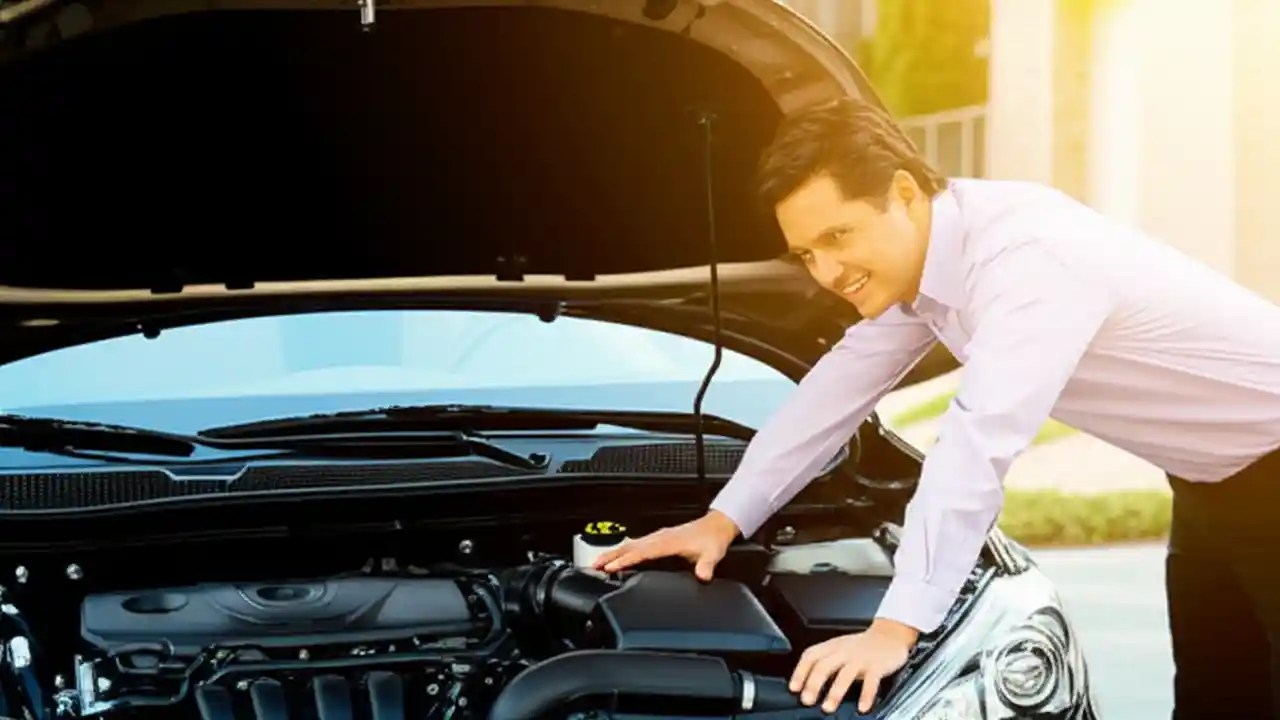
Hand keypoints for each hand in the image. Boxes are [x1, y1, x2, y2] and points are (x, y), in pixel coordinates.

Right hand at [591, 510, 739, 580]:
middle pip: (630, 546)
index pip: (642, 552)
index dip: (626, 559)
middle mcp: (660, 538)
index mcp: (668, 542)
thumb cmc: (712, 540)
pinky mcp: (658, 539)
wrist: (716, 526)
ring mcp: (658, 537)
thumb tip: (703, 575)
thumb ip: (707, 566)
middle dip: (611, 556)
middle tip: (594, 565)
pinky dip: (623, 550)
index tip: (611, 567)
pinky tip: (617, 556)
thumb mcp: (712, 554)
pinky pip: (636, 544)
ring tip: (598, 562)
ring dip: (613, 552)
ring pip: (630, 544)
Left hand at [789, 619, 918, 713]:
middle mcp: (844, 652)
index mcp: (832, 647)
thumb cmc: (862, 645)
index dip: (800, 672)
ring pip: (845, 674)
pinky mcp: (877, 666)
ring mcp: (860, 658)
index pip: (811, 656)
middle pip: (824, 665)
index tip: (793, 688)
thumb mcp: (840, 648)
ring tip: (828, 707)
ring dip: (835, 692)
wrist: (890, 634)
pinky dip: (866, 695)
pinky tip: (862, 707)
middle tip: (807, 700)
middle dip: (813, 684)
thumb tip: (806, 684)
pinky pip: (871, 682)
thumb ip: (825, 662)